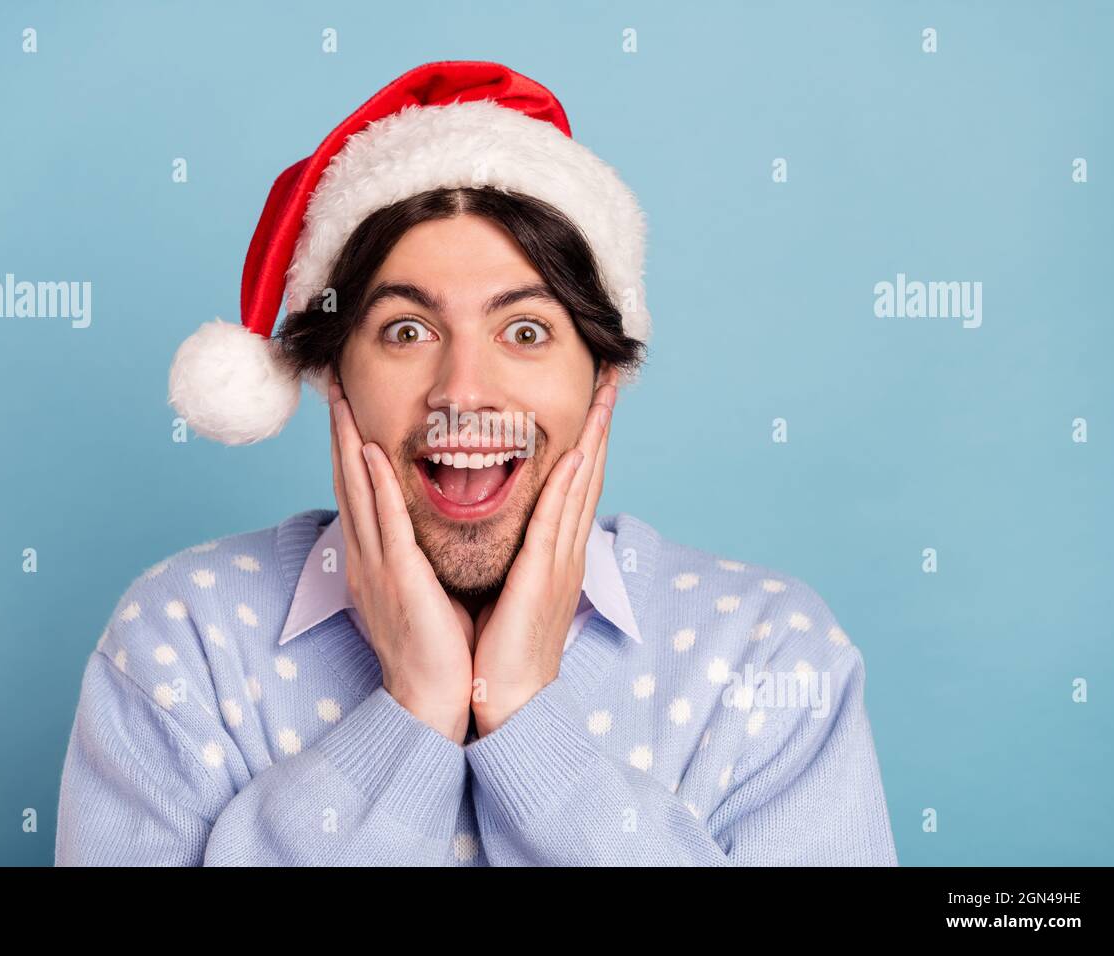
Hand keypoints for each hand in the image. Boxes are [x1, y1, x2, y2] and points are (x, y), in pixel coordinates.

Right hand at [329, 380, 475, 743]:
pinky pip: (384, 522)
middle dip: (340, 434)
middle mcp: (366, 558)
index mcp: (373, 562)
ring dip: (349, 444)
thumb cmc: (435, 650)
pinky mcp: (398, 578)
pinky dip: (374, 485)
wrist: (431, 699)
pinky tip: (369, 451)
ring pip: (358, 493)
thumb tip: (423, 530)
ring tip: (342, 402)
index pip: (357, 495)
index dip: (349, 450)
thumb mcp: (420, 592)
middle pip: (348, 483)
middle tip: (333, 389)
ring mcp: (377, 567)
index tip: (347, 411)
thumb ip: (416, 557)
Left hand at [470, 369, 617, 736]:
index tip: (593, 400)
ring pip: (580, 490)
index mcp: (556, 553)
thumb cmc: (503, 648)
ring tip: (602, 400)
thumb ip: (514, 551)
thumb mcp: (510, 586)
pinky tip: (573, 457)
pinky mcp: (543, 580)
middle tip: (610, 379)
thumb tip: (505, 522)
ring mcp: (560, 564)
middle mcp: (566, 552)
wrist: (508, 699)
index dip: (587, 439)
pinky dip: (567, 489)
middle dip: (600, 426)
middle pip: (589, 476)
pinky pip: (555, 524)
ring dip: (592, 441)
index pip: (576, 484)